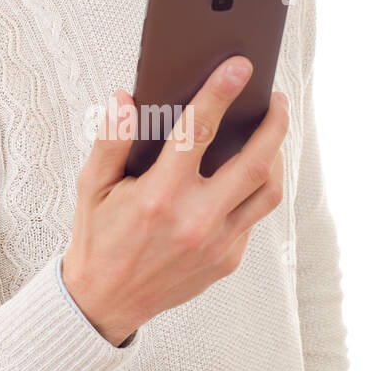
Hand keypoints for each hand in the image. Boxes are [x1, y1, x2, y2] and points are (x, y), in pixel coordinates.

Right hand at [62, 57, 289, 346]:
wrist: (105, 303)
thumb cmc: (98, 238)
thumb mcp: (92, 186)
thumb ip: (111, 139)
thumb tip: (127, 98)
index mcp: (159, 197)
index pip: (197, 132)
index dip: (220, 93)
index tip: (239, 67)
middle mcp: (195, 221)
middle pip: (255, 162)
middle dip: (274, 123)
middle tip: (278, 99)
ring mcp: (217, 244)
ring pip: (267, 191)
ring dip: (276, 157)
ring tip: (271, 134)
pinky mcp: (228, 260)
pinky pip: (252, 217)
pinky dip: (253, 189)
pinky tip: (245, 173)